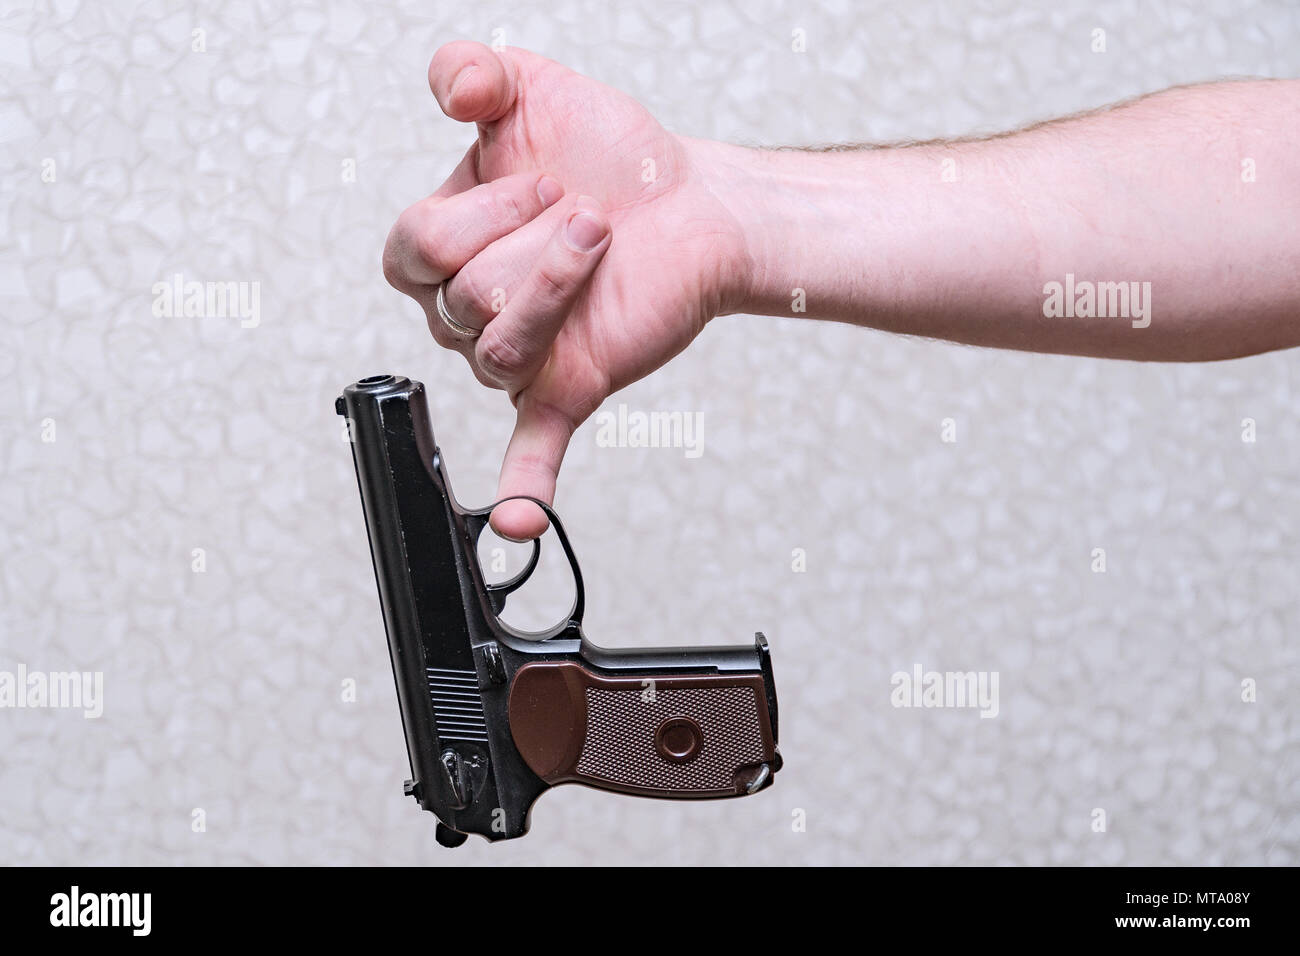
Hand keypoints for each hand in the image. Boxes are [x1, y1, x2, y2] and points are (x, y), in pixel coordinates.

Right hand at [383, 42, 750, 538]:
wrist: (692, 201)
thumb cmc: (610, 156)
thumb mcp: (534, 89)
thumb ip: (473, 72)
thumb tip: (452, 85)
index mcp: (443, 248)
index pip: (415, 250)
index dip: (479, 210)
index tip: (544, 177)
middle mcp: (469, 309)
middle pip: (459, 299)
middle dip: (528, 241)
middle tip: (584, 214)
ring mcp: (520, 354)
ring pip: (501, 348)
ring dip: (560, 286)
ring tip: (603, 247)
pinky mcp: (569, 387)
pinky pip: (533, 451)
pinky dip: (525, 490)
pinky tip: (518, 523)